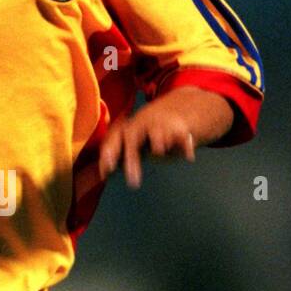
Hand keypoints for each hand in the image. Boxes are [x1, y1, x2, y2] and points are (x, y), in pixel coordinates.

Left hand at [98, 89, 232, 187]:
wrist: (181, 107)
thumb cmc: (150, 132)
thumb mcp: (134, 141)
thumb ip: (120, 155)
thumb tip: (102, 173)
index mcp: (129, 128)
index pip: (114, 139)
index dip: (109, 154)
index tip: (106, 172)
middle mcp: (143, 124)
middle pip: (133, 137)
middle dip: (132, 159)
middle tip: (133, 183)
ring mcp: (162, 124)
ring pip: (158, 136)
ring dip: (158, 144)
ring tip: (160, 149)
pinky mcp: (180, 129)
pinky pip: (182, 138)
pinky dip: (185, 147)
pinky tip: (188, 157)